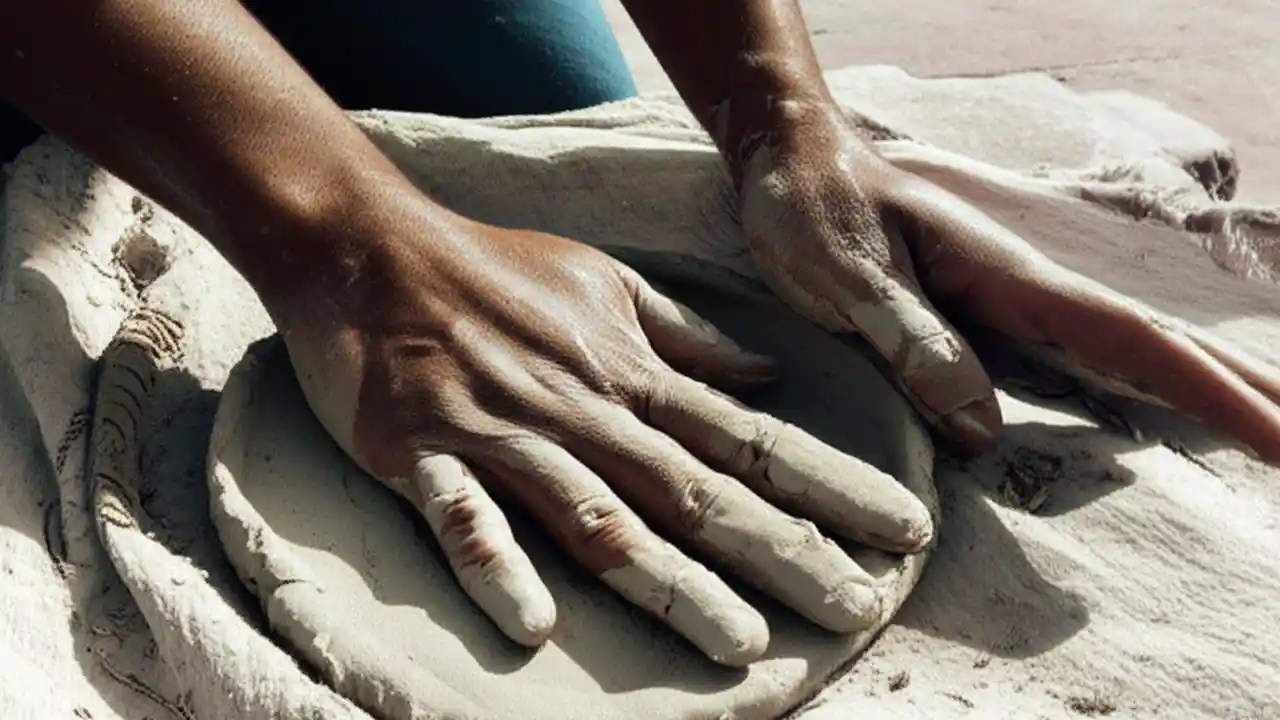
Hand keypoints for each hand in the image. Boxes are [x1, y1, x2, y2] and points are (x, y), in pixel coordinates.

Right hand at [269, 203, 932, 665]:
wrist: (370, 246)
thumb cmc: (494, 268)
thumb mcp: (606, 281)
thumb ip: (688, 337)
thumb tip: (768, 375)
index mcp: (631, 374)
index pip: (751, 437)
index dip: (830, 486)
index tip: (901, 530)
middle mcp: (584, 411)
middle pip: (698, 492)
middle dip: (783, 552)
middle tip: (858, 609)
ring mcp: (504, 434)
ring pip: (600, 517)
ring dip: (671, 582)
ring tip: (739, 642)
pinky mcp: (423, 455)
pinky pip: (465, 518)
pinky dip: (498, 566)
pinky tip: (536, 624)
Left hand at [738, 106, 1279, 461]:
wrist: (791, 160)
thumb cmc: (814, 208)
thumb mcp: (848, 276)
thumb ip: (912, 341)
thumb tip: (981, 430)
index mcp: (1007, 279)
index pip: (1131, 340)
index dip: (1210, 391)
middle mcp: (1024, 293)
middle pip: (1154, 348)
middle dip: (1239, 394)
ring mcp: (1008, 305)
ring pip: (1124, 355)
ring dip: (1200, 393)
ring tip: (1270, 433)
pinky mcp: (978, 320)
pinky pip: (1072, 363)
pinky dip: (1131, 387)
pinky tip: (1150, 415)